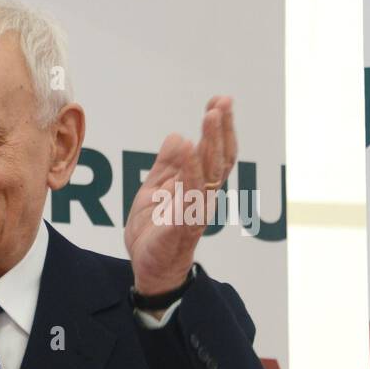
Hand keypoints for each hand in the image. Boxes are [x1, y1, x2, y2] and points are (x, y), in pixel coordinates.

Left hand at [124, 95, 236, 294]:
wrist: (147, 267)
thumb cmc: (153, 231)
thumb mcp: (153, 190)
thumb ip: (165, 166)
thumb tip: (176, 135)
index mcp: (197, 186)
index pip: (214, 152)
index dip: (218, 127)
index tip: (218, 101)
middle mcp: (203, 195)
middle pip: (220, 158)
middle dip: (222, 128)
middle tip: (223, 101)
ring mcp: (196, 209)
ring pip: (211, 172)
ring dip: (212, 142)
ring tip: (211, 116)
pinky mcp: (183, 224)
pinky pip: (190, 194)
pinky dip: (189, 169)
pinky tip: (187, 148)